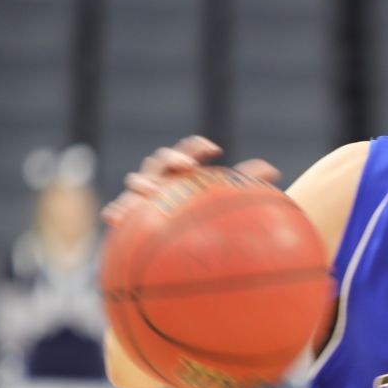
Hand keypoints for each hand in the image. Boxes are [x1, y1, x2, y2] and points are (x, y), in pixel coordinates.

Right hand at [101, 136, 280, 226]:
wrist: (181, 239)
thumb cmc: (208, 215)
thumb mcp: (226, 199)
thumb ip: (245, 181)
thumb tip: (274, 170)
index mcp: (182, 172)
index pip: (187, 152)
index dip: (196, 148)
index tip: (215, 149)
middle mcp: (160, 179)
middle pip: (160, 161)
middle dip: (172, 161)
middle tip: (189, 168)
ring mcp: (142, 197)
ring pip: (136, 182)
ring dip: (142, 182)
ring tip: (151, 188)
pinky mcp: (130, 217)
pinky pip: (121, 212)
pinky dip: (117, 211)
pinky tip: (114, 217)